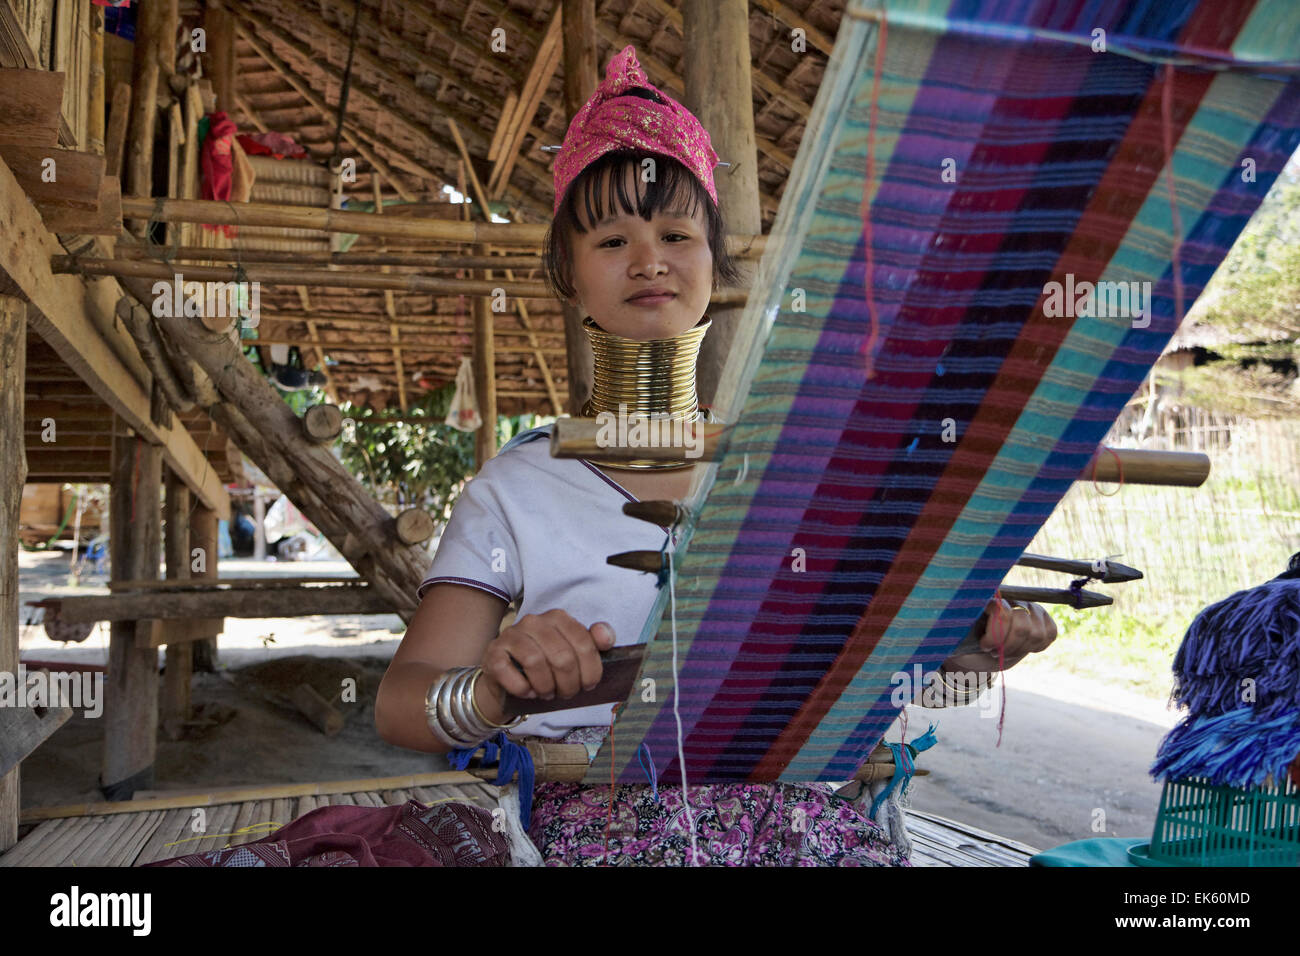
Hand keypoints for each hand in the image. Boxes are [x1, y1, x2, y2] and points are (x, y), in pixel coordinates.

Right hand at [476, 610, 615, 718]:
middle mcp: (534, 621)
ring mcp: (511, 635)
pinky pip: (509, 672)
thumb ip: (593, 643)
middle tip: (567, 694)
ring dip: (546, 686)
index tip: (589, 685)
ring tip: (548, 693)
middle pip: (562, 656)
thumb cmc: (546, 668)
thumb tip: (605, 638)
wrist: (508, 681)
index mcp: (558, 617)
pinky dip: (522, 688)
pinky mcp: (493, 652)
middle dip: (569, 683)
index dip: (591, 670)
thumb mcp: (572, 655)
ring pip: (536, 662)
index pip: (584, 642)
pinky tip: (528, 692)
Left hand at [941, 598, 1057, 674]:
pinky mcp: (1044, 620)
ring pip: (1036, 632)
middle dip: (1006, 646)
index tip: (984, 645)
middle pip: (1021, 625)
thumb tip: (944, 623)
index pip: (1001, 609)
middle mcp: (1011, 597)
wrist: (975, 653)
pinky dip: (1035, 647)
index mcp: (986, 596)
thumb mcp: (952, 636)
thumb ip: (954, 627)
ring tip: (1002, 651)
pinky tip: (1021, 648)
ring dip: (1017, 649)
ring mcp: (1029, 607)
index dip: (996, 633)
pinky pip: (1049, 634)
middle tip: (990, 650)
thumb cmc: (960, 642)